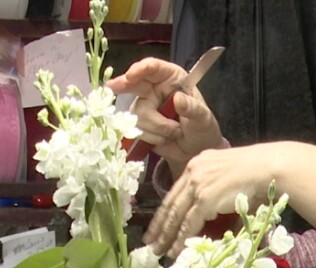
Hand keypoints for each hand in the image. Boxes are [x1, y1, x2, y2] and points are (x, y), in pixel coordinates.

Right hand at [107, 57, 224, 173]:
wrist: (196, 152)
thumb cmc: (202, 129)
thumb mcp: (203, 118)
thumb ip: (192, 109)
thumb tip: (178, 99)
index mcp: (172, 79)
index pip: (154, 68)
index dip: (141, 69)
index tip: (131, 75)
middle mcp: (156, 89)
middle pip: (134, 83)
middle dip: (123, 85)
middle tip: (112, 87)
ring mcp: (146, 107)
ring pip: (137, 114)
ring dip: (156, 127)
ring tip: (175, 132)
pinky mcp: (139, 125)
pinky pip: (135, 130)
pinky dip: (150, 137)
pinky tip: (164, 140)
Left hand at [144, 145, 274, 255]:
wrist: (268, 168)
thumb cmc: (256, 176)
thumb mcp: (228, 180)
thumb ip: (214, 194)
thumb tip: (209, 216)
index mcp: (197, 164)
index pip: (175, 192)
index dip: (164, 212)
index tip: (156, 227)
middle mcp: (193, 172)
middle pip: (170, 204)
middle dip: (159, 227)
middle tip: (150, 243)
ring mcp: (197, 184)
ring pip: (176, 215)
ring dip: (166, 236)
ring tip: (159, 251)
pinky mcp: (204, 198)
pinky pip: (188, 222)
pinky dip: (181, 238)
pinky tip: (176, 250)